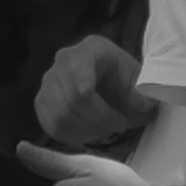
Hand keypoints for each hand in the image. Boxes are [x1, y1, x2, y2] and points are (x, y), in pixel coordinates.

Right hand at [33, 34, 146, 149]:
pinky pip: (51, 126)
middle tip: (118, 127)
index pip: (81, 78)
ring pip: (59, 116)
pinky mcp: (41, 102)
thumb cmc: (127, 82)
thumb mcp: (141, 83)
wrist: (114, 87)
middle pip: (71, 100)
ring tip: (106, 130)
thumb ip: (143, 91)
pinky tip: (90, 133)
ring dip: (86, 130)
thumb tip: (142, 103)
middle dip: (98, 121)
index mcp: (90, 49)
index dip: (97, 106)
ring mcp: (48, 81)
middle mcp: (63, 60)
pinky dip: (73, 136)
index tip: (120, 122)